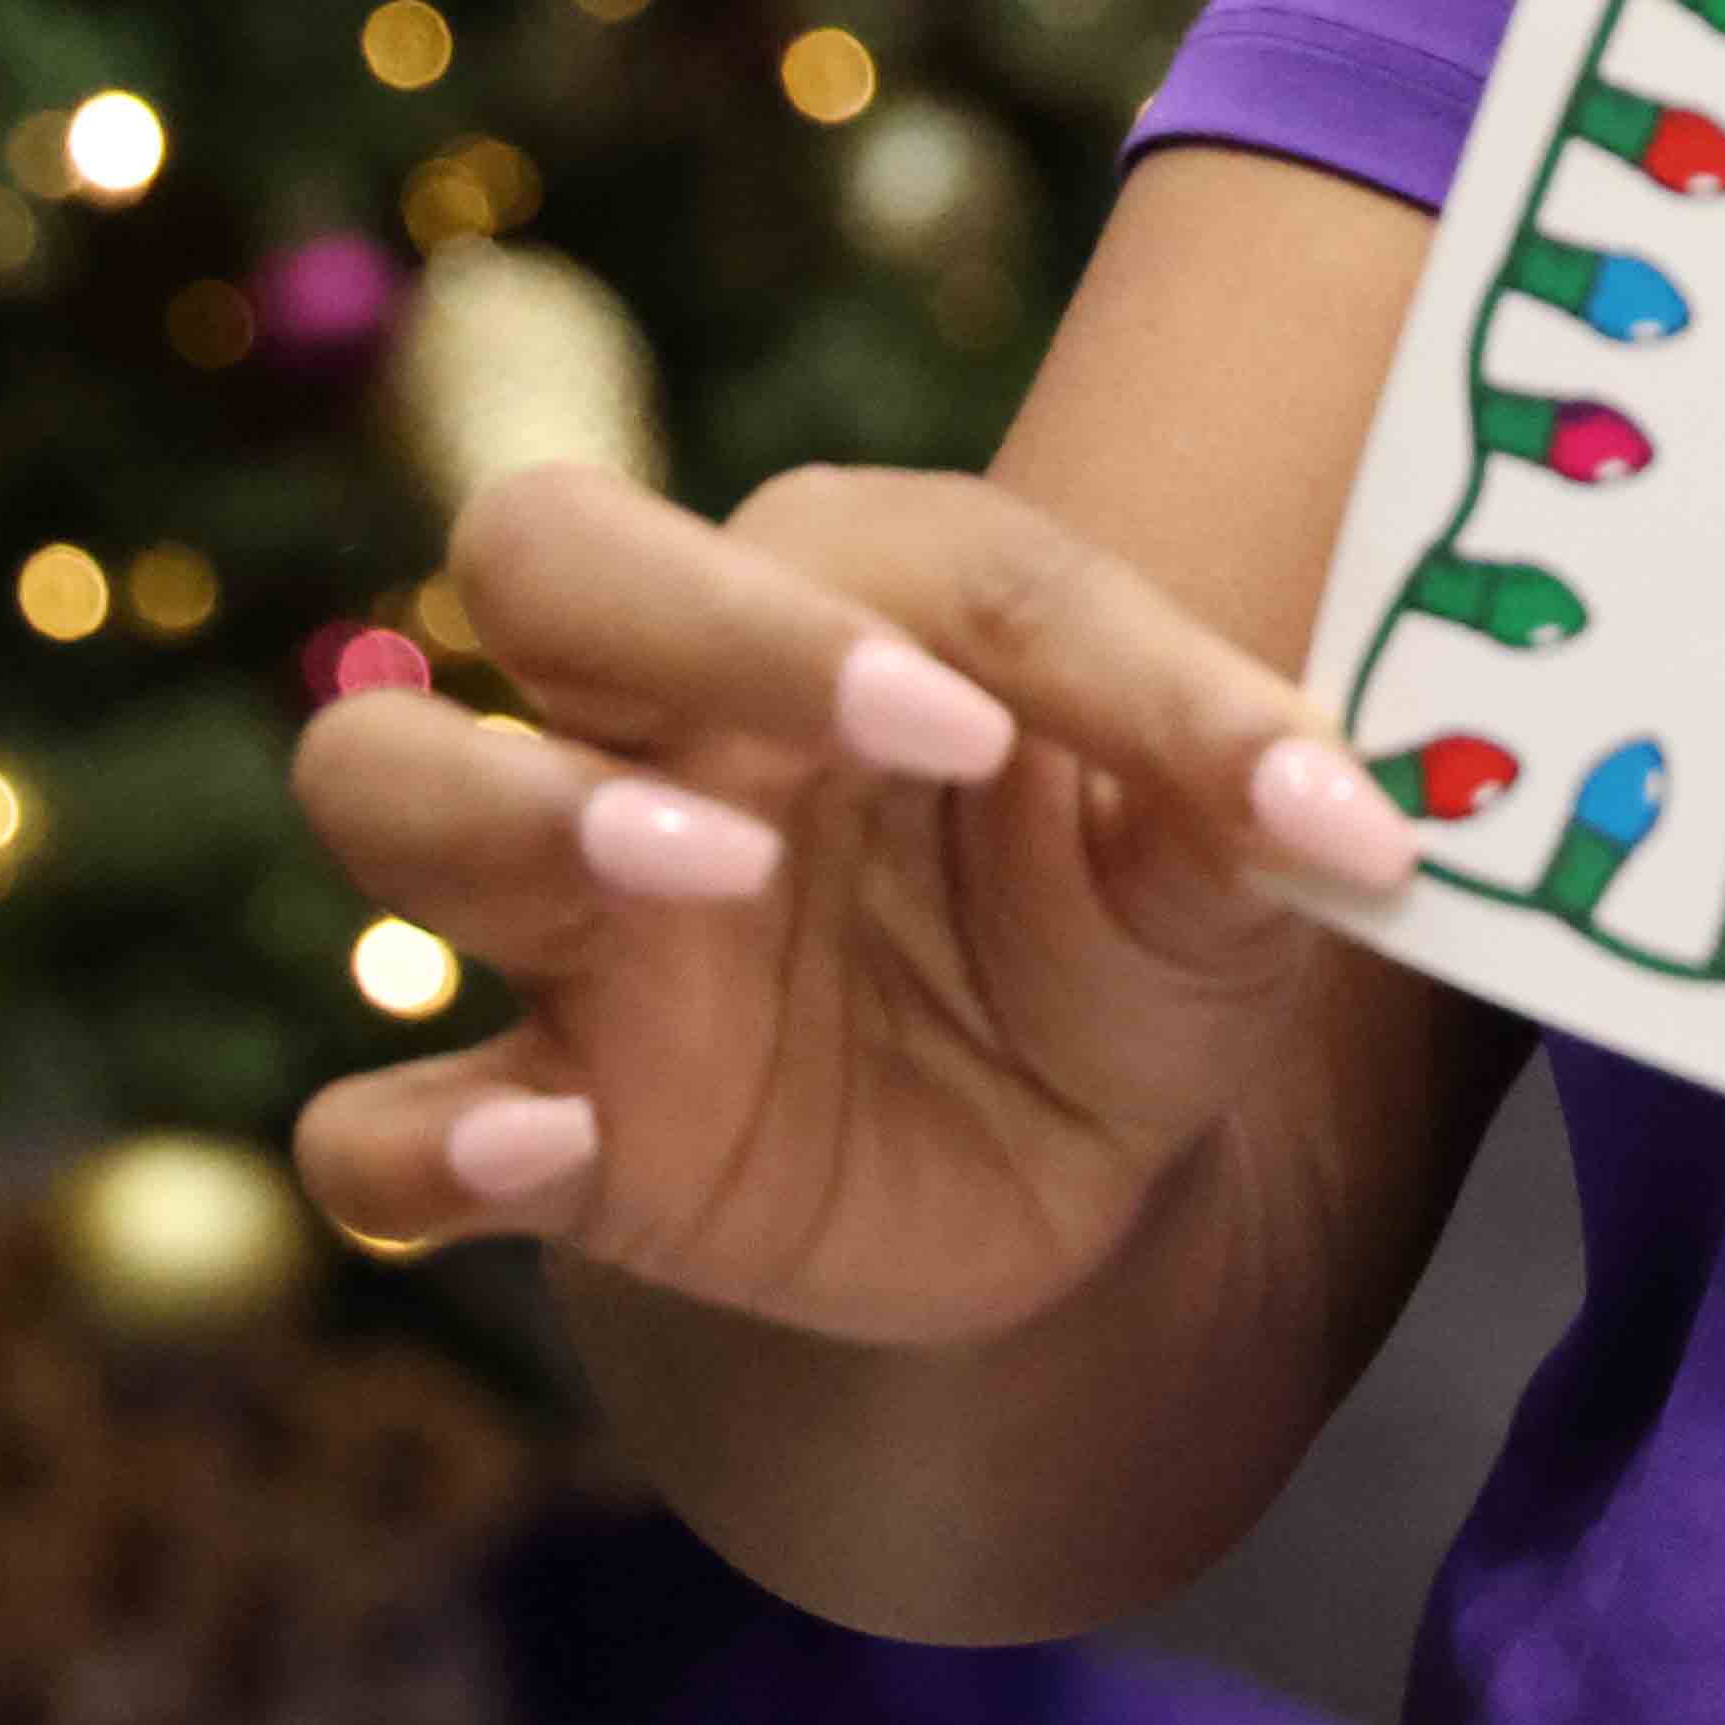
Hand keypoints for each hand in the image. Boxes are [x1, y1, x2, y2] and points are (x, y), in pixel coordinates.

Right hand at [285, 458, 1417, 1343]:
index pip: (874, 558)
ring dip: (515, 804)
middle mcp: (673, 720)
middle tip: (857, 735)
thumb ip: (1258, 815)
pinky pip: (377, 1127)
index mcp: (845, 606)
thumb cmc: (1132, 942)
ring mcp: (582, 925)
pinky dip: (423, 1137)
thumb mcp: (1230, 883)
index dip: (943, 629)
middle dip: (672, 615)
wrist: (1082, 1171)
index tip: (1013, 735)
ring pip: (390, 775)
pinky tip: (539, 1144)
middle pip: (547, 554)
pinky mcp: (554, 1128)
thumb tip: (1348, 826)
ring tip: (696, 873)